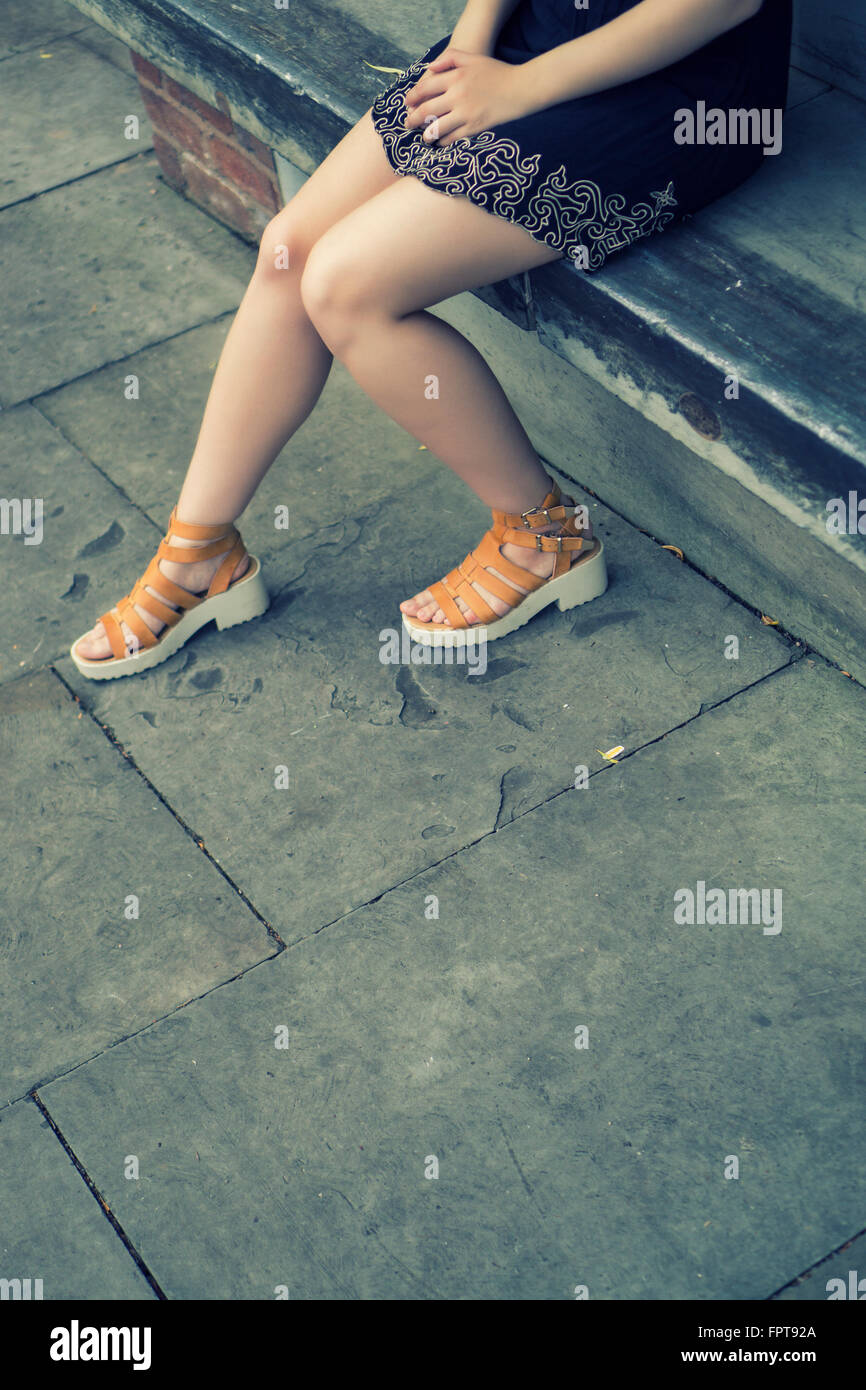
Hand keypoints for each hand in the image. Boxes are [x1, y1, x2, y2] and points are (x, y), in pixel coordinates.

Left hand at [403, 47, 532, 146]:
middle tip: (407, 124)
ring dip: (425, 135)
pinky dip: (442, 141)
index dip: (412, 98)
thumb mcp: (472, 58)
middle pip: (426, 111)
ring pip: (436, 128)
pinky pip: (452, 138)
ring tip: (423, 137)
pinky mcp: (474, 127)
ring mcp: (465, 113)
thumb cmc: (496, 72)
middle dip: (412, 119)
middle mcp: (457, 95)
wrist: (520, 89)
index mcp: (455, 77)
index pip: (425, 89)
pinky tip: (440, 142)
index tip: (407, 104)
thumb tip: (428, 69)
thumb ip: (449, 58)